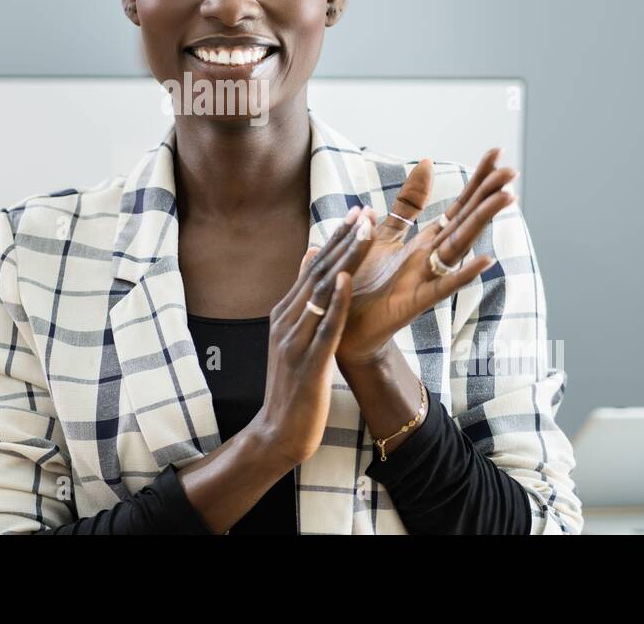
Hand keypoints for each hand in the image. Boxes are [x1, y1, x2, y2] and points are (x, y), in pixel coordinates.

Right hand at [250, 206, 371, 467]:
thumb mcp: (294, 337)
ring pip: (324, 292)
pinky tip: (349, 280)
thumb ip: (303, 299)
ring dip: (346, 260)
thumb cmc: (292, 385)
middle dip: (344, 240)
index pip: (314, 267)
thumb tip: (310, 255)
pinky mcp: (308, 362)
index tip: (357, 212)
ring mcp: (295, 340)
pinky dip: (338, 302)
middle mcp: (287, 320)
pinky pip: (325, 327)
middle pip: (320, 272)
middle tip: (365, 211)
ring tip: (365, 233)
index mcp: (285, 312)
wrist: (278, 432)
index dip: (337, 238)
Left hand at [335, 148, 517, 366]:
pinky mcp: (416, 301)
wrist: (343, 325)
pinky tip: (486, 260)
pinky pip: (443, 285)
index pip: (457, 205)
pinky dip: (464, 274)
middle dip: (487, 195)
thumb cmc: (363, 282)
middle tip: (512, 170)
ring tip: (507, 199)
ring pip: (459, 245)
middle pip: (464, 220)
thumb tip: (426, 163)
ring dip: (482, 222)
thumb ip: (407, 204)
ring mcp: (427, 278)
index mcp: (424, 241)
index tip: (496, 153)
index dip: (476, 180)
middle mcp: (431, 257)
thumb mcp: (382, 234)